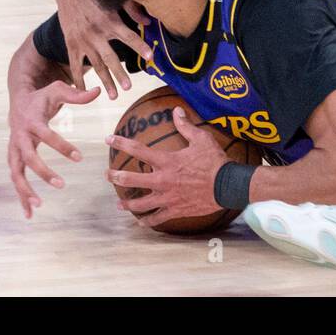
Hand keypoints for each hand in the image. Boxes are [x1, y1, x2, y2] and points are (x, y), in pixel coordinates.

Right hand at [7, 79, 100, 217]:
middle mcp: (19, 137)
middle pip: (27, 158)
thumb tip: (99, 92)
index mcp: (32, 122)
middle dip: (42, 172)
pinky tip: (29, 213)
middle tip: (61, 185)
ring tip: (39, 206)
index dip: (62, 146)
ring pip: (16, 173)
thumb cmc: (42, 97)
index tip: (80, 158)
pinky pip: (15, 179)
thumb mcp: (58, 90)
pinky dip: (21, 196)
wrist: (19, 101)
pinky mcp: (13, 158)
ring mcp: (14, 149)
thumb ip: (77, 94)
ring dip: (25, 190)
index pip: (47, 136)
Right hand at [55, 0, 152, 99]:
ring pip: (96, 65)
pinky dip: (79, 79)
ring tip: (115, 95)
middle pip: (111, 57)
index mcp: (109, 20)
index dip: (140, 47)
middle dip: (120, 74)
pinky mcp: (71, 43)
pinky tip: (85, 91)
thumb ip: (133, 10)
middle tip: (129, 88)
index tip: (151, 57)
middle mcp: (96, 32)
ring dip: (105, 81)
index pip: (128, 37)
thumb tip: (148, 24)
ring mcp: (82, 40)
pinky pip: (76, 64)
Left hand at [105, 108, 228, 226]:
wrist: (227, 185)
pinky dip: (147, 222)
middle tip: (107, 175)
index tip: (108, 139)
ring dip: (127, 203)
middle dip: (115, 176)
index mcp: (166, 161)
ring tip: (119, 204)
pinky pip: (157, 219)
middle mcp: (162, 180)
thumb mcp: (201, 139)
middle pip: (131, 179)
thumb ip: (186, 126)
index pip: (138, 150)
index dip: (121, 143)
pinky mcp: (175, 210)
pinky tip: (141, 223)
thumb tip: (176, 111)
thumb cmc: (214, 161)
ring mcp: (167, 197)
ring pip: (140, 204)